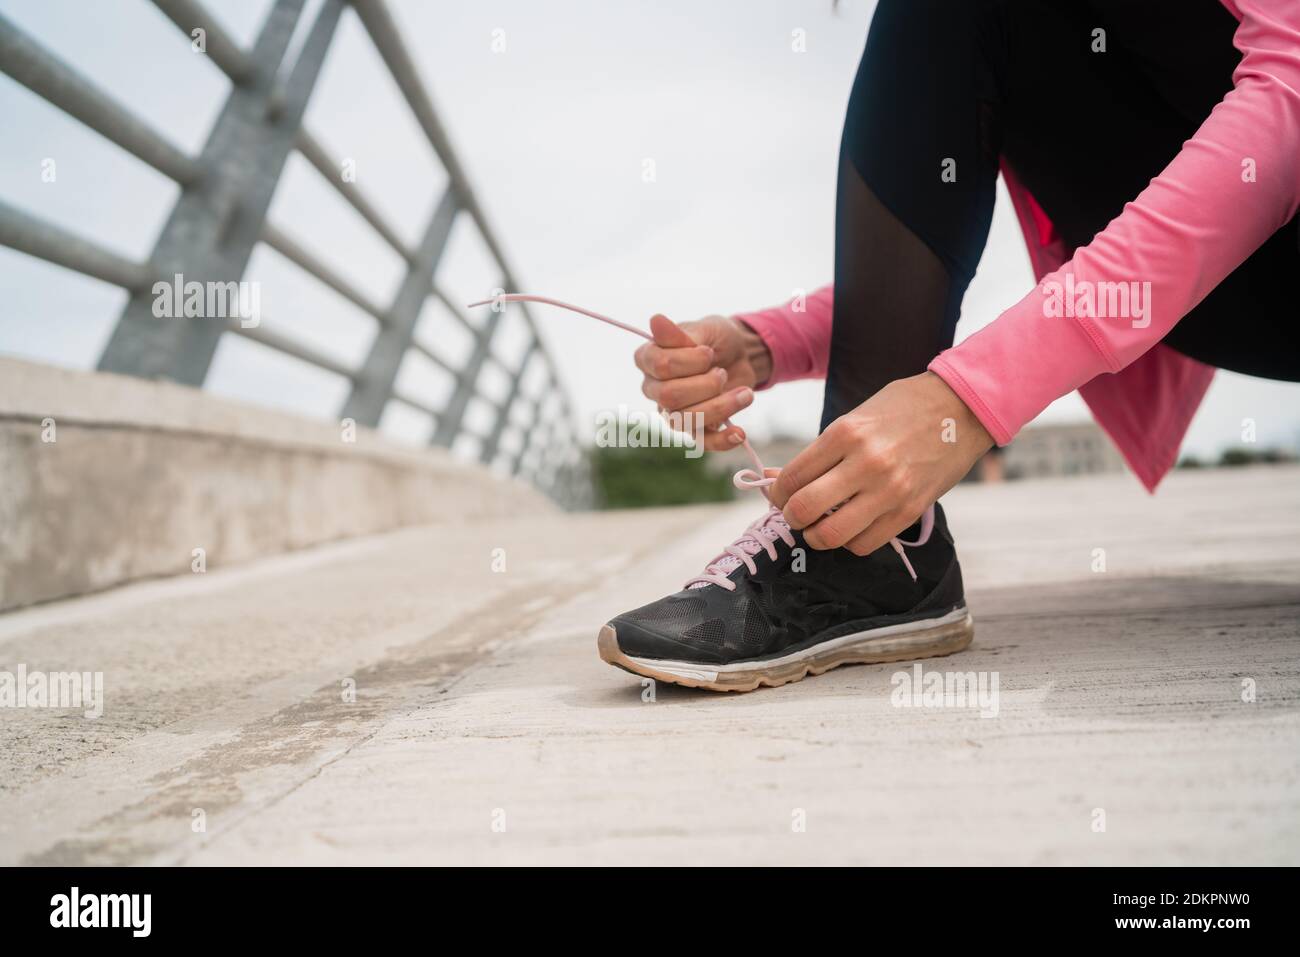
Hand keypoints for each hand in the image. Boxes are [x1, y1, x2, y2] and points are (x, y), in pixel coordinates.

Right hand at [634, 313, 772, 450]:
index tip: (708, 352)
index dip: (689, 361)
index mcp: (648, 360)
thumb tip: (655, 320)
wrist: (741, 355)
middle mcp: (654, 389)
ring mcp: (672, 412)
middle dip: (705, 385)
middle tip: (722, 372)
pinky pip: (703, 442)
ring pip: (685, 421)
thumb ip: (678, 334)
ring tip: (745, 394)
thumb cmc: (716, 339)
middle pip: (669, 397)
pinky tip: (739, 433)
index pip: (660, 366)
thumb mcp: (702, 329)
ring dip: (721, 407)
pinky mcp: (695, 428)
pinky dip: (722, 441)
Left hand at [769, 372, 992, 553]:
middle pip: (804, 509)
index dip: (776, 493)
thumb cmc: (902, 408)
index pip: (791, 477)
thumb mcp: (855, 417)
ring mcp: (889, 490)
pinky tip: (851, 527)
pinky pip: (864, 544)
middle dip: (791, 517)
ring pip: (831, 535)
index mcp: (845, 432)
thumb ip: (820, 451)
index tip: (779, 496)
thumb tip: (777, 479)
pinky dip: (849, 541)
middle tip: (795, 514)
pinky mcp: (910, 511)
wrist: (962, 407)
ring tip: (819, 527)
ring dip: (816, 536)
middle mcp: (865, 462)